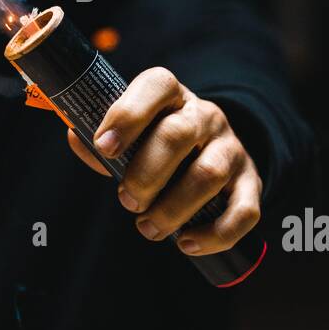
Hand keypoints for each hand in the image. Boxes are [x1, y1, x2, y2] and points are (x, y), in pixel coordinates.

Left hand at [66, 66, 261, 255]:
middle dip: (145, 174)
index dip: (128, 114)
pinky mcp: (251, 183)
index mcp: (172, 96)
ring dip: (173, 209)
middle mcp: (206, 116)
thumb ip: (101, 138)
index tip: (104, 147)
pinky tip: (186, 243)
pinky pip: (244, 211)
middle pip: (178, 135)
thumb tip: (77, 139)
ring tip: (147, 227)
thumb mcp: (131, 132)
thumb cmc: (155, 142)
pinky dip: (215, 234)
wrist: (209, 149)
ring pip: (209, 175)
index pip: (156, 86)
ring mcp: (232, 148)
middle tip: (127, 201)